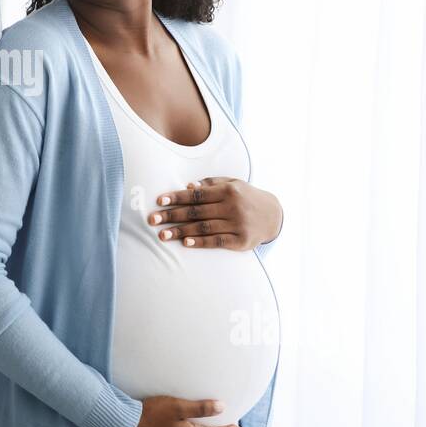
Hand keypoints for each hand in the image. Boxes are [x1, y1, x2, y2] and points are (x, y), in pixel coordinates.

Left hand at [146, 177, 281, 248]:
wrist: (273, 215)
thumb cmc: (246, 197)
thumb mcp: (233, 184)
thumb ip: (211, 183)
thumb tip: (188, 187)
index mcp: (228, 191)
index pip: (196, 195)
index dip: (177, 198)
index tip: (159, 201)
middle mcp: (233, 206)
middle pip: (196, 212)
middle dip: (172, 216)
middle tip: (152, 220)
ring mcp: (238, 224)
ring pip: (204, 228)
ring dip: (181, 232)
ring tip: (163, 235)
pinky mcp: (241, 241)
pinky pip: (217, 242)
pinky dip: (200, 242)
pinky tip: (186, 243)